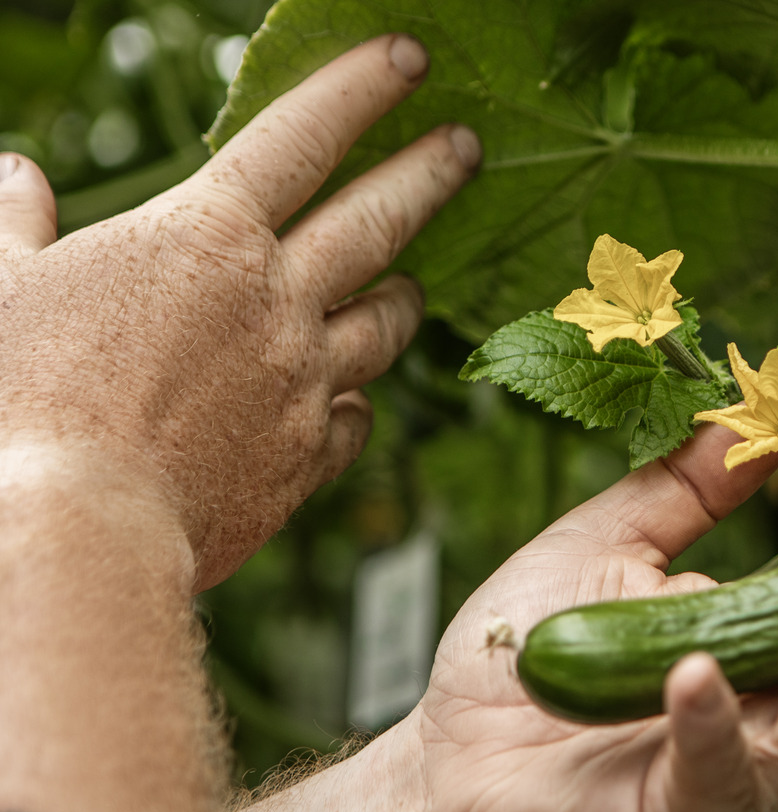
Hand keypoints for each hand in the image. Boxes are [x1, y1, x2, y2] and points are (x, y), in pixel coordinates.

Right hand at [0, 35, 477, 588]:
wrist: (75, 525)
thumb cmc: (20, 399)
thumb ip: (15, 226)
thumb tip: (11, 175)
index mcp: (206, 236)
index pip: (301, 136)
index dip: (360, 87)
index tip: (410, 56)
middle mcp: (276, 299)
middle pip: (375, 221)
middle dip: (429, 172)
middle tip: (468, 147)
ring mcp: (303, 380)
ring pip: (384, 323)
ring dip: (404, 297)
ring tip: (417, 284)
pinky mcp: (307, 456)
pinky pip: (356, 420)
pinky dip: (357, 404)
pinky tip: (352, 402)